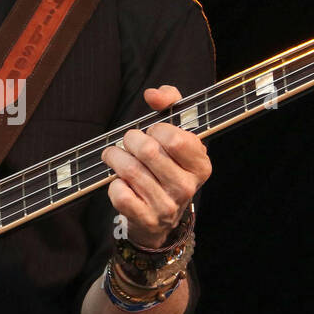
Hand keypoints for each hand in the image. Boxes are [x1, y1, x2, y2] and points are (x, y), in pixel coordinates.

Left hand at [101, 85, 210, 248]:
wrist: (160, 218)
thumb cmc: (166, 166)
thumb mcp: (176, 133)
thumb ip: (170, 103)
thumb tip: (152, 95)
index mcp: (200, 165)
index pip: (174, 138)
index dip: (156, 130)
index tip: (153, 133)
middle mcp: (187, 187)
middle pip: (147, 151)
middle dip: (130, 140)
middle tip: (129, 142)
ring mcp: (167, 206)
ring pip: (129, 170)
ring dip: (115, 157)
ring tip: (115, 157)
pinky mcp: (145, 219)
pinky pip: (119, 193)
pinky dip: (113, 183)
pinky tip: (120, 182)